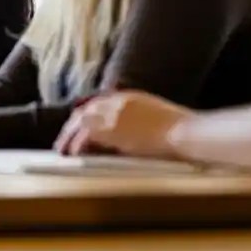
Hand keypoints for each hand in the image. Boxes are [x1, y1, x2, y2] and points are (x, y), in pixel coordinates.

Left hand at [54, 90, 191, 158]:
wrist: (187, 133)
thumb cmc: (185, 131)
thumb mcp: (161, 117)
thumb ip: (144, 119)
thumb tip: (138, 131)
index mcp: (131, 97)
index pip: (101, 104)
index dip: (88, 116)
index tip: (81, 126)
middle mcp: (118, 102)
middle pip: (87, 110)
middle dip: (73, 125)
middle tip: (65, 139)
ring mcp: (113, 114)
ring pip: (81, 121)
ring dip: (69, 135)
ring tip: (62, 149)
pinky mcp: (111, 129)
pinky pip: (85, 135)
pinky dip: (76, 143)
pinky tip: (72, 153)